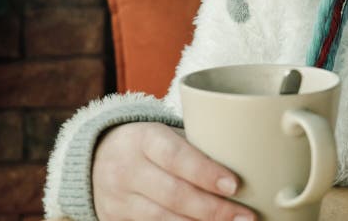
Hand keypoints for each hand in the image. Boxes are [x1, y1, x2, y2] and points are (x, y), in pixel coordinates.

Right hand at [92, 122, 257, 220]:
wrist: (97, 157)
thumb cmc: (151, 144)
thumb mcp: (167, 134)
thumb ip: (198, 146)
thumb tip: (250, 160)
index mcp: (143, 139)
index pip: (176, 156)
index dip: (206, 172)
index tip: (234, 185)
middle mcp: (127, 170)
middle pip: (173, 195)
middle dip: (213, 209)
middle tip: (245, 216)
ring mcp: (118, 200)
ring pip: (163, 220)